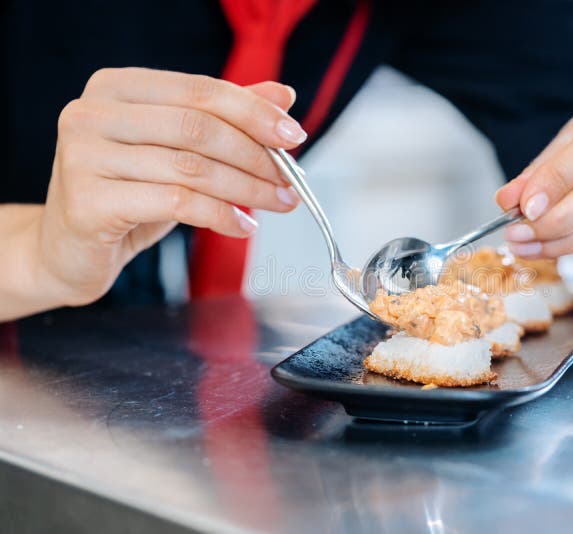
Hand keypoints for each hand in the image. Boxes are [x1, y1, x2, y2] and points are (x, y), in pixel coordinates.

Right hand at [37, 67, 306, 305]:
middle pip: (199, 128)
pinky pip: (175, 203)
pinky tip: (243, 226)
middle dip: (257, 156)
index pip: (201, 90)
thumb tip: (284, 96)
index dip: (255, 112)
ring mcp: (83, 155)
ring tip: (278, 204)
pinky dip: (220, 215)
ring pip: (192, 167)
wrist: (71, 249)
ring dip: (247, 189)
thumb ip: (227, 120)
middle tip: (290, 183)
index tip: (295, 137)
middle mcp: (92, 113)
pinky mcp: (88, 201)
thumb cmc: (130, 194)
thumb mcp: (181, 152)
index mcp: (117, 87)